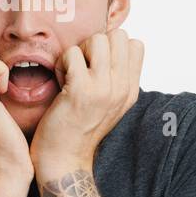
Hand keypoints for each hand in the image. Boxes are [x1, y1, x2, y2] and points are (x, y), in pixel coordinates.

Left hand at [30, 29, 143, 177]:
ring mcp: (104, 88)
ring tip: (71, 74)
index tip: (96, 67)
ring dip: (79, 52)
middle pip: (118, 36)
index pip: (135, 44)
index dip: (111, 47)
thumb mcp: (109, 104)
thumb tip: (110, 47)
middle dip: (95, 45)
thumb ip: (115, 78)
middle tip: (82, 68)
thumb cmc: (78, 129)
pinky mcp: (81, 90)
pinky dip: (62, 63)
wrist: (64, 161)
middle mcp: (123, 87)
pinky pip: (73, 53)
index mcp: (131, 89)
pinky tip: (60, 83)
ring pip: (97, 39)